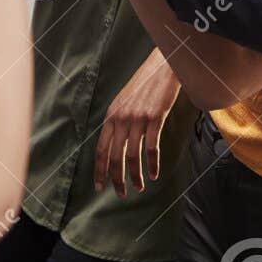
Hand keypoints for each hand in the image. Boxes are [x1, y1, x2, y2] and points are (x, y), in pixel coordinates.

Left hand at [94, 51, 180, 196]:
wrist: (162, 67)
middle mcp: (120, 118)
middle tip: (121, 194)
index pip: (100, 149)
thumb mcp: (124, 102)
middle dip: (116, 179)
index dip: (99, 169)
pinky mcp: (154, 118)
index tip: (99, 186)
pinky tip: (154, 174)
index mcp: (111, 116)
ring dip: (135, 176)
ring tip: (139, 188)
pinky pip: (151, 147)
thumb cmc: (145, 86)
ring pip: (132, 155)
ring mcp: (137, 118)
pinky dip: (151, 164)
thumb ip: (118, 121)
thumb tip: (116, 143)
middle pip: (114, 156)